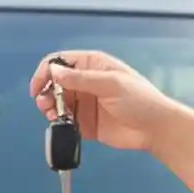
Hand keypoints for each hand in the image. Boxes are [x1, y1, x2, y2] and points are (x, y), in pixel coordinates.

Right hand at [29, 50, 173, 151]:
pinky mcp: (85, 123)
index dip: (45, 72)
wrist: (156, 129)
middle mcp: (85, 82)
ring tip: (51, 115)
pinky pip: (65, 120)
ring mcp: (85, 103)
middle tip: (45, 105)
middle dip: (46, 92)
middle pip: (55, 83)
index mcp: (92, 65)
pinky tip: (61, 126)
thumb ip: (81, 79)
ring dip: (49, 108)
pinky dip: (58, 122)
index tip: (38, 88)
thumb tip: (54, 71)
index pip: (60, 62)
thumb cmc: (139, 100)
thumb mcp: (111, 85)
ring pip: (57, 102)